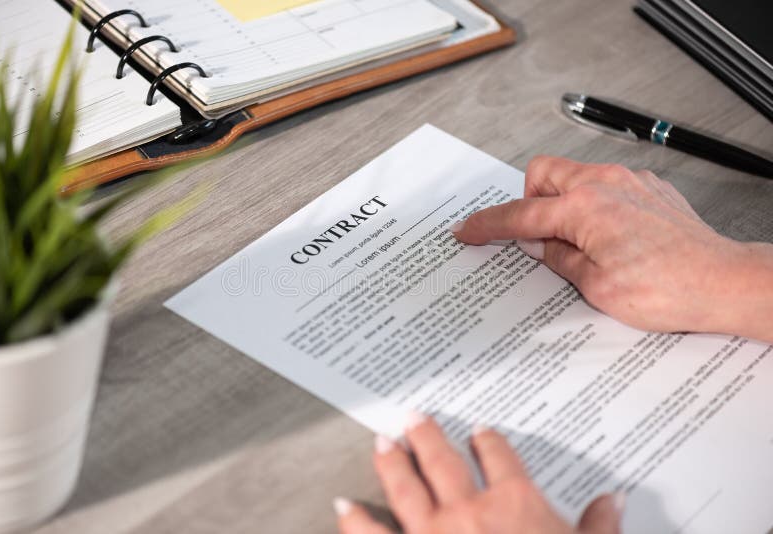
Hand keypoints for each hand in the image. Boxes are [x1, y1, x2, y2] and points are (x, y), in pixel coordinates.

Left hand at [334, 413, 622, 533]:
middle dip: (427, 436)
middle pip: (443, 460)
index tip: (479, 430)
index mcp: (515, 504)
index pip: (499, 457)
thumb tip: (614, 500)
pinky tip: (343, 505)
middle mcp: (470, 510)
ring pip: (406, 486)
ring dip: (392, 462)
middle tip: (414, 418)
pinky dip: (355, 520)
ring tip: (382, 442)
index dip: (488, 440)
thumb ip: (600, 526)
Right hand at [452, 156, 772, 341]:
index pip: (520, 215)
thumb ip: (558, 258)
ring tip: (571, 244)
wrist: (725, 284)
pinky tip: (603, 239)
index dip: (488, 225)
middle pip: (543, 174)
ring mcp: (631, 183)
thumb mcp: (595, 286)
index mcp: (585, 207)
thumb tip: (538, 245)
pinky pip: (605, 187)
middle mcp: (606, 184)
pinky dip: (591, 207)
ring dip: (560, 204)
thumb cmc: (669, 289)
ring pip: (575, 177)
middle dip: (526, 202)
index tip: (468, 230)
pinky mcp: (651, 190)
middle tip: (530, 238)